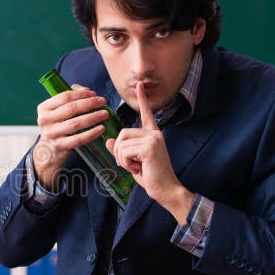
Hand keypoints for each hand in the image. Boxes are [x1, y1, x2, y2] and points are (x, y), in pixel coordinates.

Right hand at [33, 85, 108, 190]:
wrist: (49, 150)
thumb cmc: (57, 126)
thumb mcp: (58, 111)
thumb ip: (71, 98)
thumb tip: (87, 91)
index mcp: (44, 108)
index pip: (65, 97)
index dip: (81, 94)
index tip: (94, 94)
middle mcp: (44, 120)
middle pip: (71, 108)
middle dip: (89, 103)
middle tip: (102, 102)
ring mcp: (51, 134)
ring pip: (75, 123)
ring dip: (93, 117)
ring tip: (104, 114)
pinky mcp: (59, 146)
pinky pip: (78, 139)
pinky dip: (91, 133)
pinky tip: (101, 128)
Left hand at [106, 82, 194, 223]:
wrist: (166, 189)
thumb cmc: (151, 176)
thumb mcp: (132, 162)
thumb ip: (121, 150)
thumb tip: (108, 141)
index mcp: (152, 134)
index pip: (146, 114)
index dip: (142, 99)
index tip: (140, 85)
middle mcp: (153, 133)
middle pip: (121, 134)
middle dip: (119, 152)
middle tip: (132, 164)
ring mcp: (152, 138)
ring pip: (121, 144)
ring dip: (123, 160)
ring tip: (137, 166)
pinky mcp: (149, 147)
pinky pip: (124, 152)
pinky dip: (126, 164)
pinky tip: (139, 168)